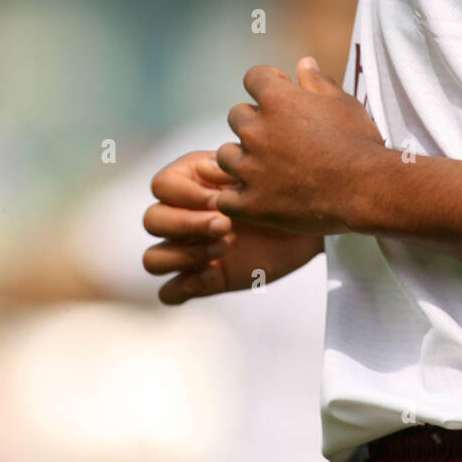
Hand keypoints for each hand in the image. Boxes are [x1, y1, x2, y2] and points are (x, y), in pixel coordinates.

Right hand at [143, 149, 322, 304]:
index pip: (161, 186)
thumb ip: (230, 172)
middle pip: (152, 220)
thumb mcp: (259, 176)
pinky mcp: (202, 280)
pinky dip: (185, 287)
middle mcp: (183, 215)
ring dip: (184, 255)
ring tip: (226, 247)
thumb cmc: (284, 193)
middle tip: (228, 226)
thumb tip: (207, 169)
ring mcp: (189, 250)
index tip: (222, 198)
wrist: (309, 224)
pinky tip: (216, 272)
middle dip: (188, 223)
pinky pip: (170, 292)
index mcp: (192, 182)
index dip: (187, 194)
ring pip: (152, 259)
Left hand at [214, 57, 384, 232]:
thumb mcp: (343, 103)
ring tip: (266, 168)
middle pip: (236, 116)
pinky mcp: (251, 204)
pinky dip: (236, 197)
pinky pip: (225, 198)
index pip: (253, 77)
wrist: (366, 189)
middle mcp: (256, 130)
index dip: (268, 83)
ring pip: (226, 155)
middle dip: (254, 122)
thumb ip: (317, 82)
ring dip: (241, 158)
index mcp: (276, 100)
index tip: (280, 94)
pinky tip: (255, 196)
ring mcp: (250, 169)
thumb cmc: (358, 143)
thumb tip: (304, 63)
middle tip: (279, 137)